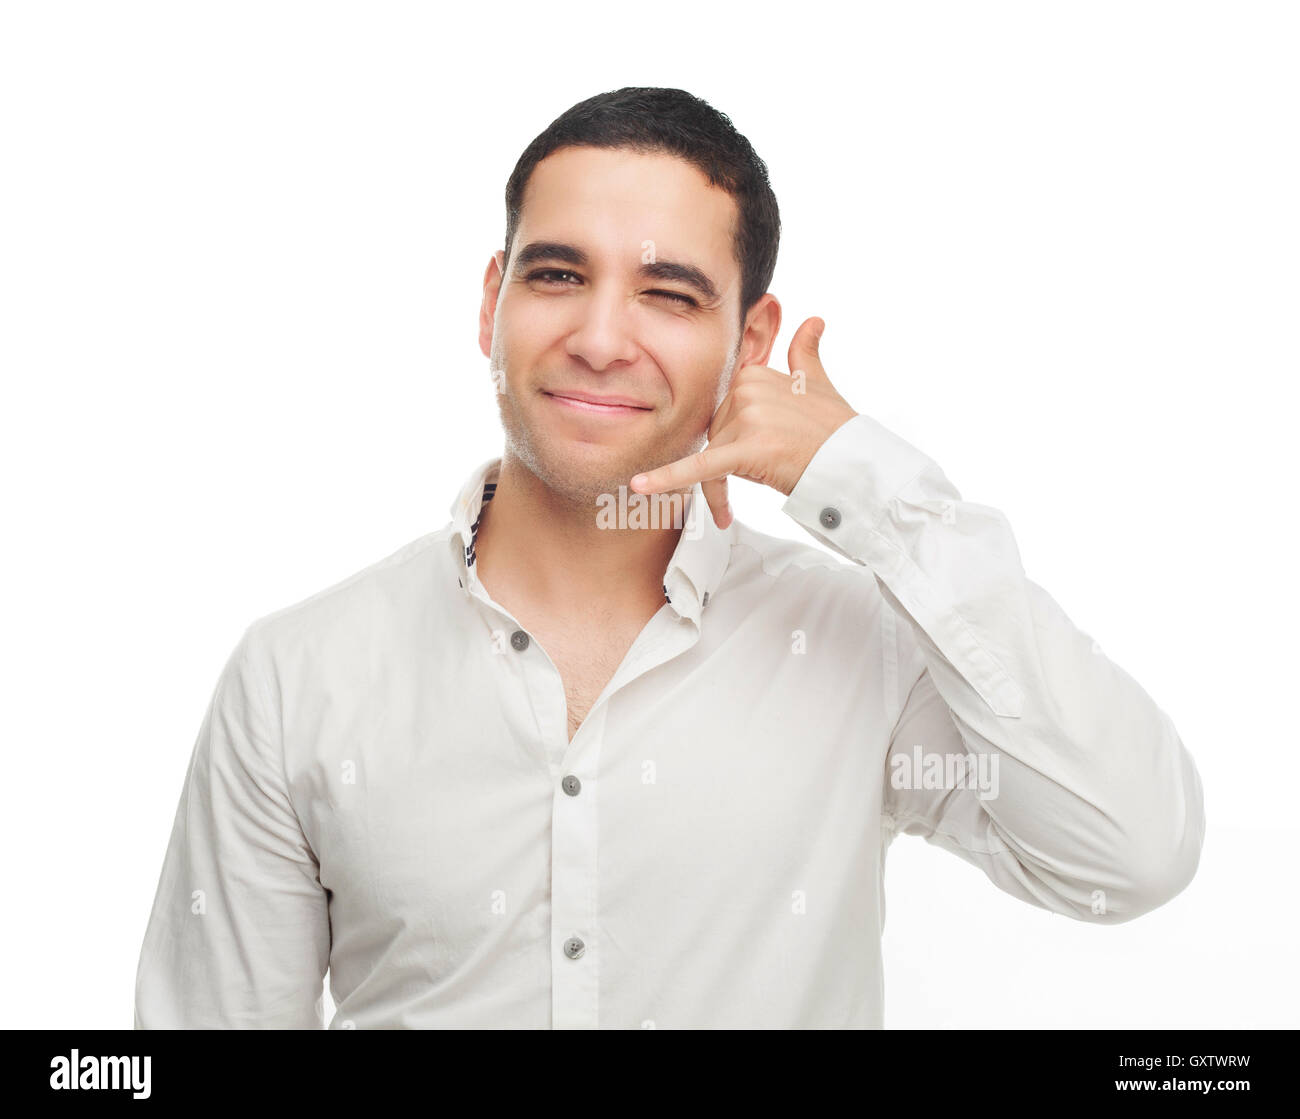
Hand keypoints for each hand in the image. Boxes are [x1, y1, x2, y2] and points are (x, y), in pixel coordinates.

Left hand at [629, 317, 857, 528]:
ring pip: (714, 459)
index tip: (760, 451)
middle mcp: (746, 390)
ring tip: (761, 485)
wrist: (854, 463)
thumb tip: (813, 320)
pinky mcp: (745, 450)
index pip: (723, 413)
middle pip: (716, 436)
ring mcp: (746, 418)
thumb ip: (806, 352)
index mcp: (753, 375)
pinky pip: (700, 467)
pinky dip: (668, 478)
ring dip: (726, 485)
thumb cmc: (835, 429)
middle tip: (767, 470)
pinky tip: (639, 487)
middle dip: (732, 462)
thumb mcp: (819, 385)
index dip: (736, 438)